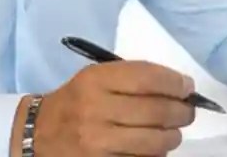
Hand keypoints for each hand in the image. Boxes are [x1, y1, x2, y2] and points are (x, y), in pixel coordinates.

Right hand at [26, 61, 196, 155]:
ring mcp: (97, 141)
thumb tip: (181, 88)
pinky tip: (154, 148)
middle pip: (157, 111)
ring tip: (172, 132)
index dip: (175, 83)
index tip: (187, 87)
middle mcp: (95, 109)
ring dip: (172, 136)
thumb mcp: (96, 77)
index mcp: (95, 80)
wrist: (38, 133)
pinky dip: (155, 155)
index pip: (147, 78)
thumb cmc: (76, 100)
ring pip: (155, 141)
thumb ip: (134, 78)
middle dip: (182, 112)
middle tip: (187, 112)